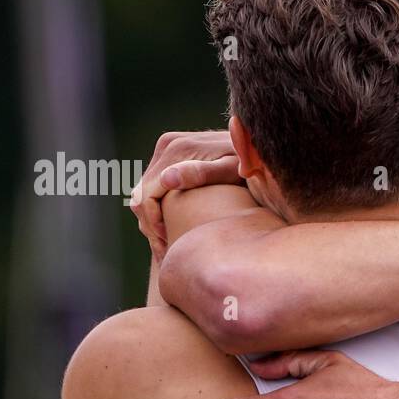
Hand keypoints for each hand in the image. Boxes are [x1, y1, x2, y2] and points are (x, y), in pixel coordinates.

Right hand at [129, 130, 239, 261]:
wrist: (256, 147)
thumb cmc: (249, 163)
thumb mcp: (231, 170)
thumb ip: (203, 173)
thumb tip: (167, 180)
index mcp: (176, 150)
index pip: (147, 195)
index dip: (155, 225)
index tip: (171, 246)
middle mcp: (167, 146)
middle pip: (141, 196)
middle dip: (152, 227)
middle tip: (169, 253)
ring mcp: (168, 150)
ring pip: (144, 194)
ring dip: (152, 222)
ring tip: (171, 246)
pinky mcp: (172, 158)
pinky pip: (153, 189)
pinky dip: (158, 212)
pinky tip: (174, 231)